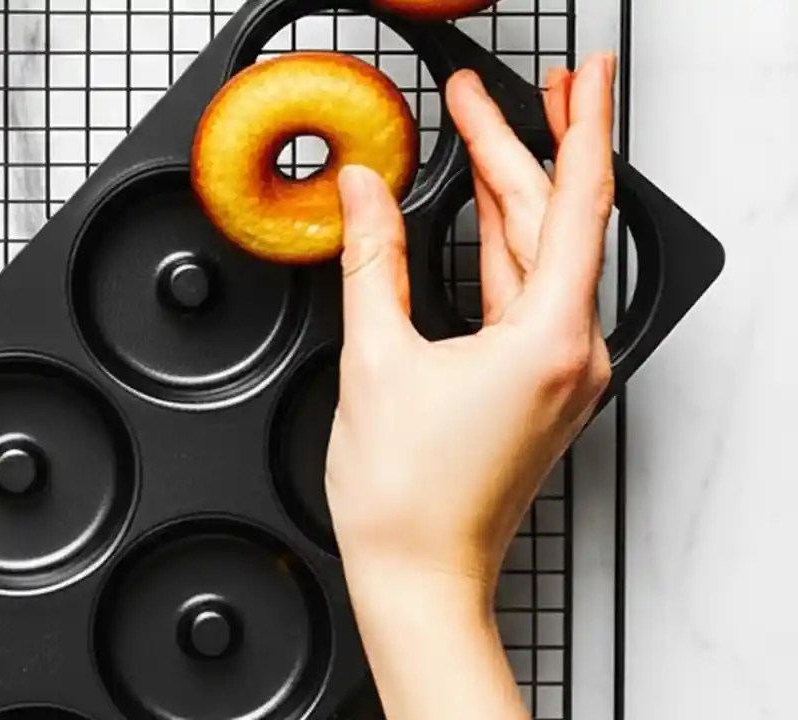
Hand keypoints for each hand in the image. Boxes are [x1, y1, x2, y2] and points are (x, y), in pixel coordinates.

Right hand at [327, 52, 615, 718]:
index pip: (575, 202)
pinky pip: (527, 298)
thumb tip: (362, 194)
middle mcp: (571, 354)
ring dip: (514, 195)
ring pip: (539, 259)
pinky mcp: (537, 387)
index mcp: (547, 340)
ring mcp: (558, 373)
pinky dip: (503, 251)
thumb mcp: (375, 359)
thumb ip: (371, 261)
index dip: (580, 125)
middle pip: (551, 224)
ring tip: (490, 135)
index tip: (582, 75)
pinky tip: (483, 220)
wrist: (418, 577)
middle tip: (491, 92)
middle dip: (521, 147)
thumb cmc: (407, 500)